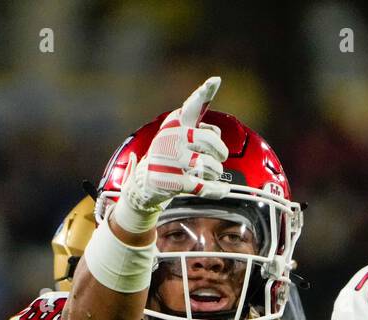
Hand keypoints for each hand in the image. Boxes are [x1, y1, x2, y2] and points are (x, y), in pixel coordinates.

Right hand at [113, 76, 229, 232]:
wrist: (145, 182)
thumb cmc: (170, 156)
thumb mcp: (180, 137)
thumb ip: (200, 130)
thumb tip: (215, 135)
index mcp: (176, 124)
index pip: (192, 106)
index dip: (204, 93)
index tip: (215, 80)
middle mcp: (172, 138)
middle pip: (211, 140)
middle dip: (221, 152)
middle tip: (221, 157)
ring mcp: (171, 159)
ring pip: (210, 166)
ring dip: (215, 172)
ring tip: (208, 173)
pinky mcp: (172, 181)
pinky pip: (204, 186)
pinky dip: (216, 190)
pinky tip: (222, 190)